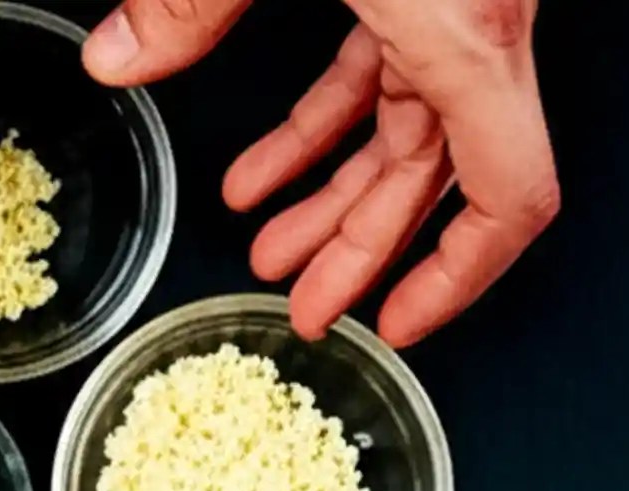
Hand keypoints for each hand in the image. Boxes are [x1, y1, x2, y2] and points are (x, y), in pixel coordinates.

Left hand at [79, 0, 559, 347]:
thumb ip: (189, 0)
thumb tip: (119, 58)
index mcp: (465, 27)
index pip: (510, 193)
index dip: (460, 275)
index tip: (398, 321)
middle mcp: (474, 25)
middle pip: (431, 178)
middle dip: (358, 248)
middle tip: (302, 304)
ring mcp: (448, 6)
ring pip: (400, 130)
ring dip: (329, 192)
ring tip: (266, 244)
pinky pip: (375, 72)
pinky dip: (318, 123)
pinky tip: (261, 166)